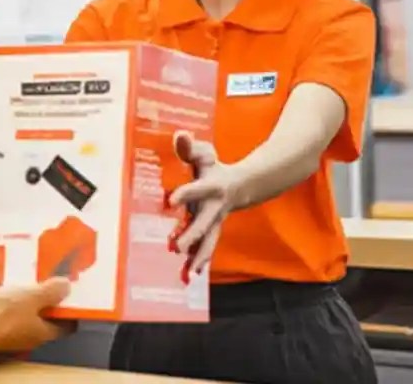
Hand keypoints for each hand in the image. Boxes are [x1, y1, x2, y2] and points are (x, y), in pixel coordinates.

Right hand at [0, 277, 75, 353]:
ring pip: (23, 319)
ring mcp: (9, 338)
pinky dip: (7, 306)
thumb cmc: (3, 313)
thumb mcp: (31, 296)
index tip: (69, 295)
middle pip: (43, 321)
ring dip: (24, 304)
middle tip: (44, 284)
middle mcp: (28, 339)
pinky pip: (5, 318)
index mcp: (42, 333)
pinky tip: (2, 291)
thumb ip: (50, 292)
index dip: (69, 311)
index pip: (64, 326)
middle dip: (45, 304)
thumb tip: (67, 287)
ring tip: (21, 284)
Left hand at [167, 131, 238, 275]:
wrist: (242, 186)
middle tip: (177, 248)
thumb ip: (190, 147)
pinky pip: (206, 249)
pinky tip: (187, 277)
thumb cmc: (214, 167)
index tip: (170, 200)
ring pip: (208, 242)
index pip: (197, 190)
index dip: (185, 194)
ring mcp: (214, 222)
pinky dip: (198, 262)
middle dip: (192, 236)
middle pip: (204, 223)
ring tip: (188, 273)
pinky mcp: (212, 231)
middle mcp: (214, 208)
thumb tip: (180, 134)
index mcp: (211, 187)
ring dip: (198, 257)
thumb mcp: (204, 154)